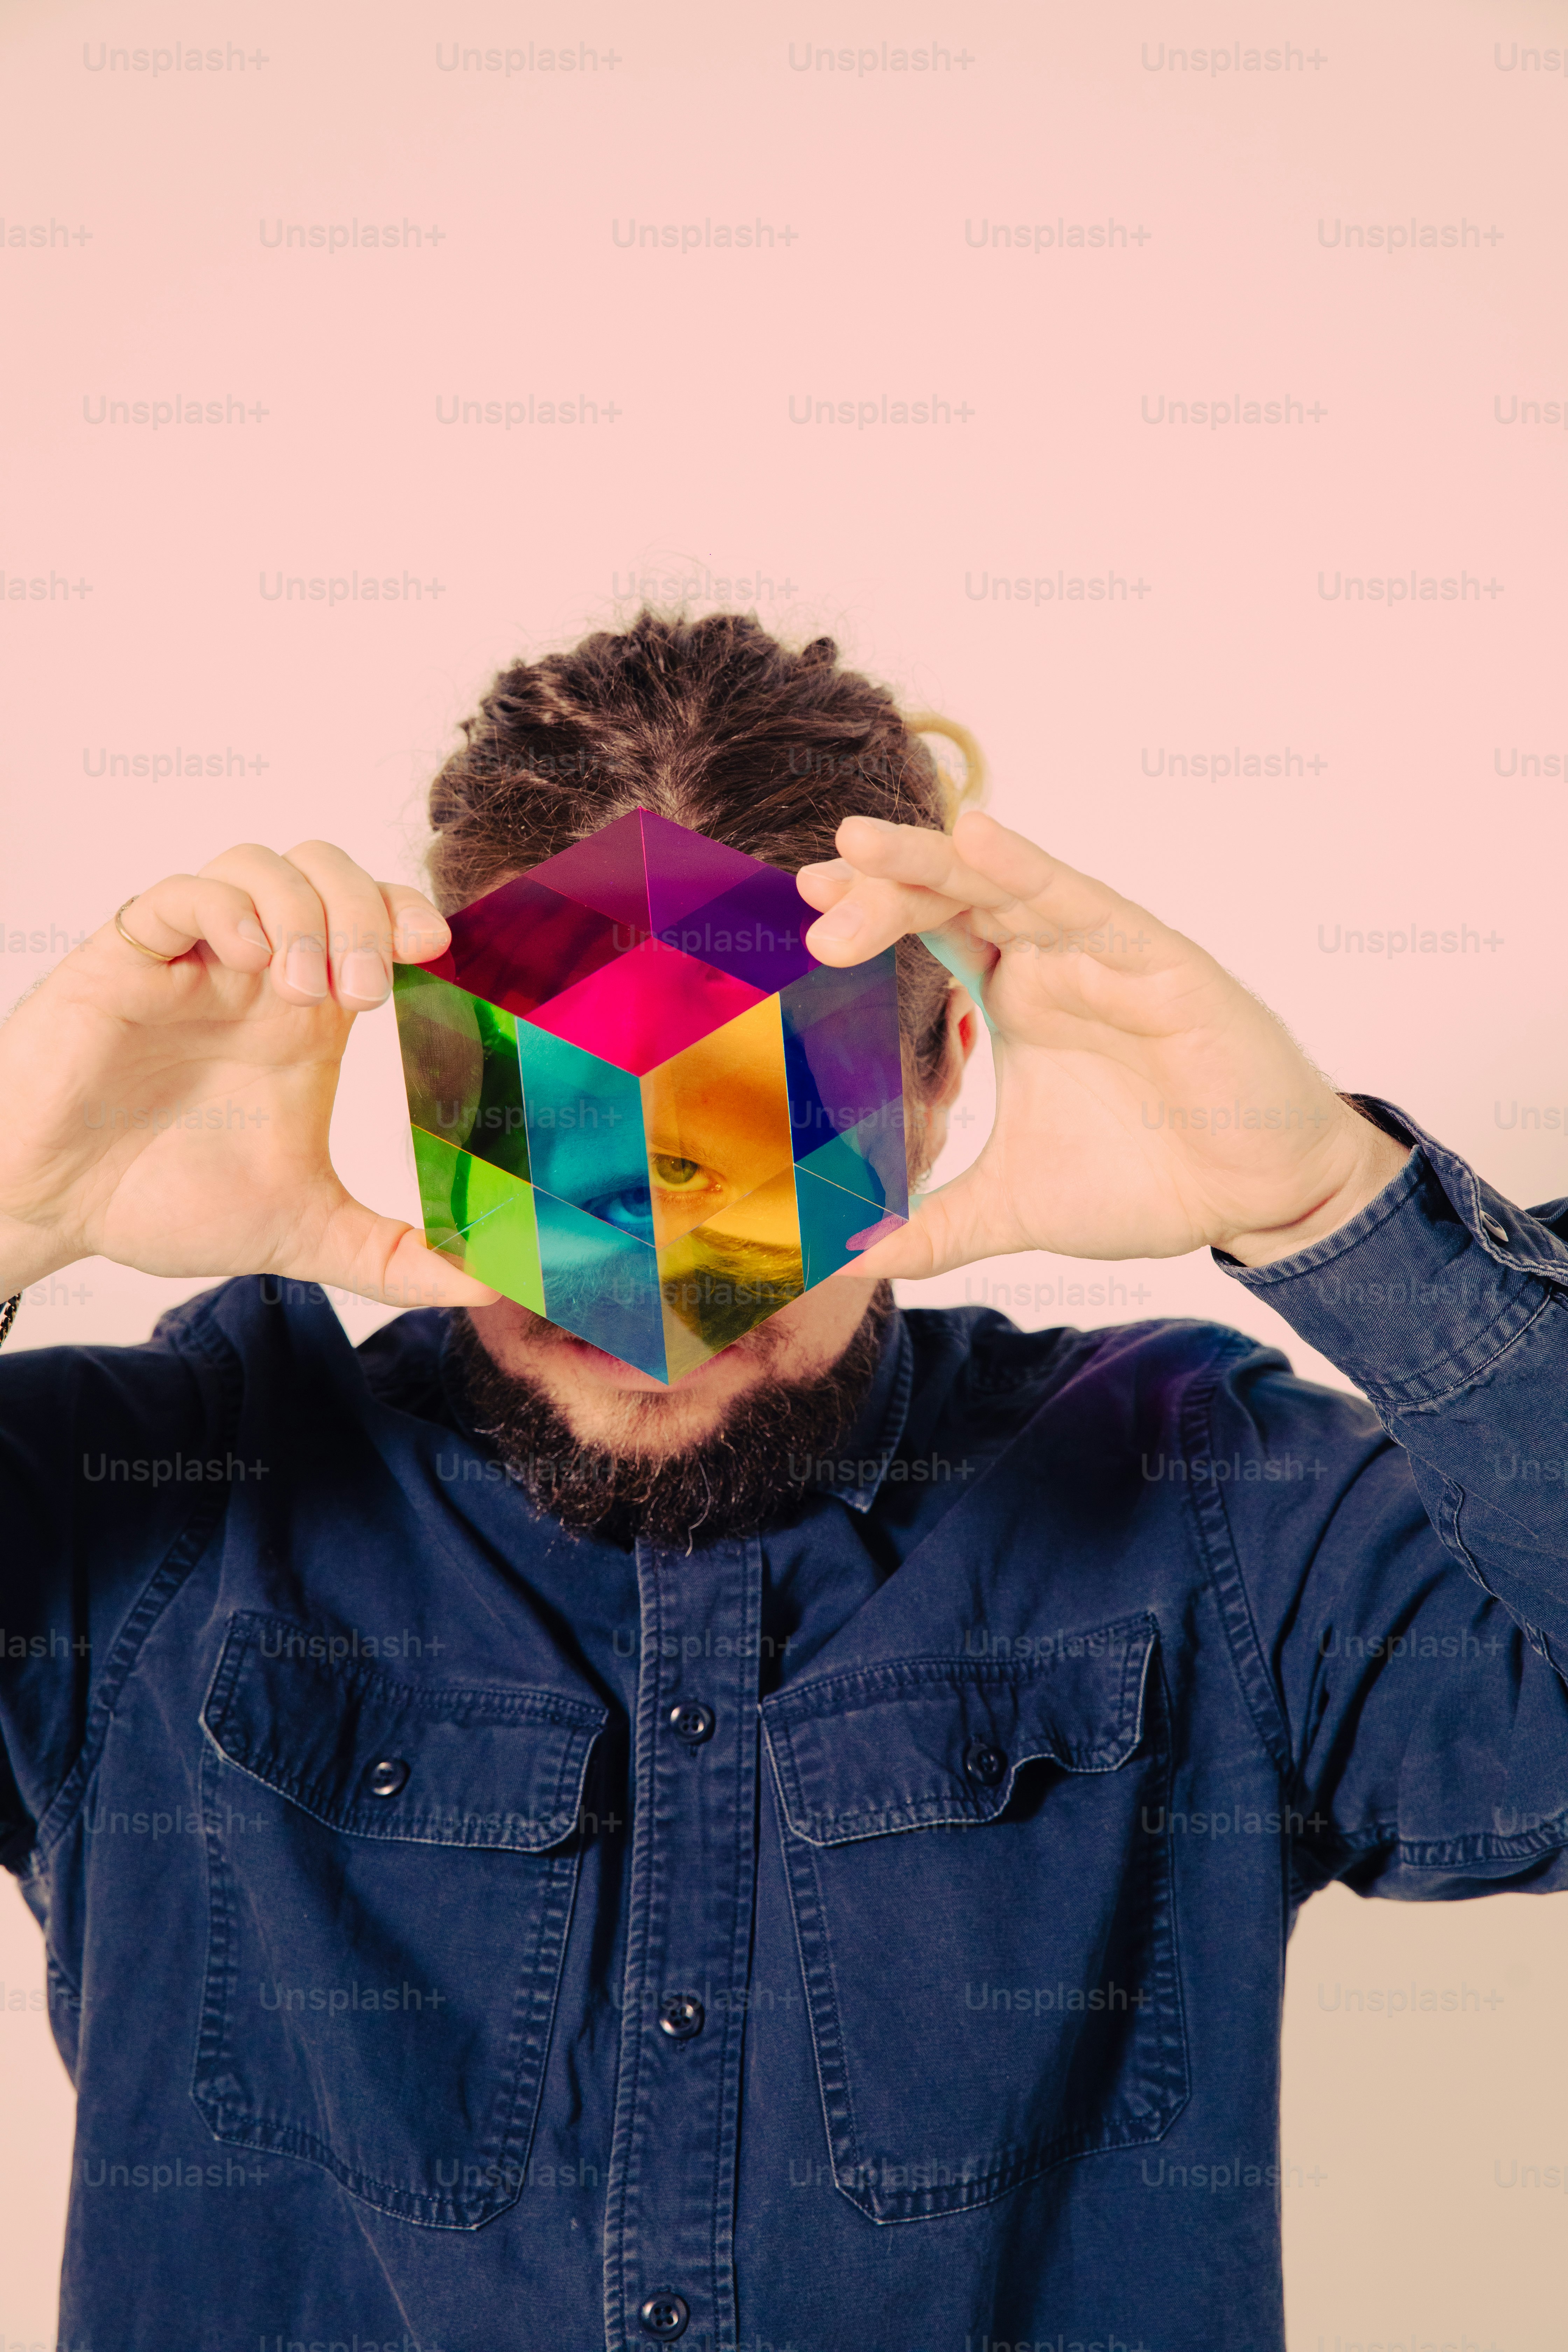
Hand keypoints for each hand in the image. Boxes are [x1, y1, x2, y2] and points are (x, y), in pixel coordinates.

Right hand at [0, 842, 497, 1308]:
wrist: (55, 1210)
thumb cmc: (164, 1200)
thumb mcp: (304, 1232)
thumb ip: (392, 1257)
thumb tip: (487, 1290)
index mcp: (309, 1016)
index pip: (380, 920)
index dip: (413, 917)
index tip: (440, 956)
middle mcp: (258, 972)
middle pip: (331, 872)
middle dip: (364, 910)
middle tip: (366, 993)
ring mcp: (194, 958)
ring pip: (260, 864)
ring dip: (303, 909)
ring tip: (305, 985)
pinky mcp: (126, 959)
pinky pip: (180, 891)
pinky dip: (225, 908)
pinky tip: (245, 960)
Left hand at [796, 809, 1410, 1279]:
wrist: (1255, 1201)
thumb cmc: (1151, 1182)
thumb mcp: (1015, 1209)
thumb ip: (936, 1229)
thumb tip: (852, 1261)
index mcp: (1017, 996)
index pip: (931, 931)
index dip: (870, 912)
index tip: (804, 909)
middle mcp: (1054, 960)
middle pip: (953, 896)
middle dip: (881, 888)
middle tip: (813, 894)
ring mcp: (1105, 954)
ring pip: (1007, 884)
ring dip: (933, 860)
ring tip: (860, 843)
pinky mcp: (1160, 963)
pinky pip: (1087, 903)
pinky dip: (1032, 869)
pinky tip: (979, 838)